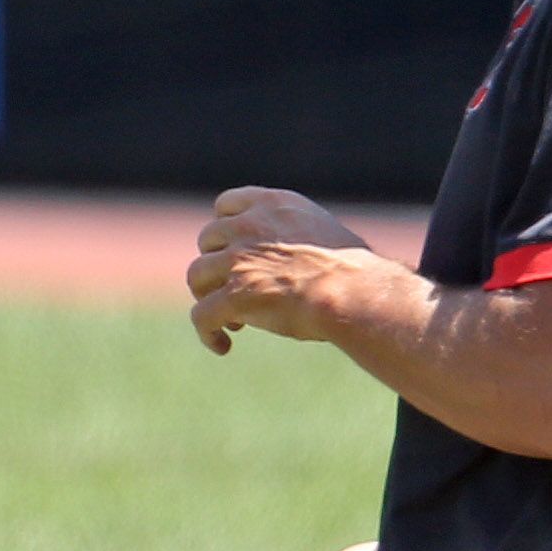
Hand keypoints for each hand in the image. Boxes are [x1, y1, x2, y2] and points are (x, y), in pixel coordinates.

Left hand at [187, 186, 371, 353]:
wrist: (354, 292)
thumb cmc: (351, 271)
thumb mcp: (320, 230)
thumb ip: (293, 233)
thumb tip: (292, 254)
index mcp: (272, 205)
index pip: (226, 204)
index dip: (224, 229)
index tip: (230, 249)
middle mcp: (249, 226)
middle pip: (207, 240)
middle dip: (216, 265)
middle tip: (235, 290)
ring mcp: (238, 260)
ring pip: (197, 275)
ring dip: (208, 296)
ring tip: (235, 320)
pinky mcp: (234, 295)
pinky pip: (202, 315)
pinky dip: (206, 331)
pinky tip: (222, 345)